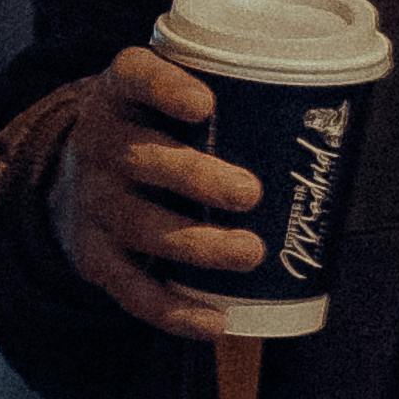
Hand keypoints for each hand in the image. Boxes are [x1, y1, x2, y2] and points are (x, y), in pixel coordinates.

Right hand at [45, 44, 267, 337]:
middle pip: (142, 159)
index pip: (136, 77)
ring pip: (142, 227)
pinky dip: (175, 311)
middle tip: (249, 193)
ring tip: (250, 252)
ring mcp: (95, 204)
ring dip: (198, 245)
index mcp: (121, 93)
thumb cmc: (151, 132)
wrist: (68, 180)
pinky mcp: (95, 258)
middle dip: (196, 178)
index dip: (166, 89)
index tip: (204, 105)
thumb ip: (224, 99)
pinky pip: (134, 290)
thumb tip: (330, 125)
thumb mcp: (163, 99)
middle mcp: (100, 145)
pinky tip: (215, 322)